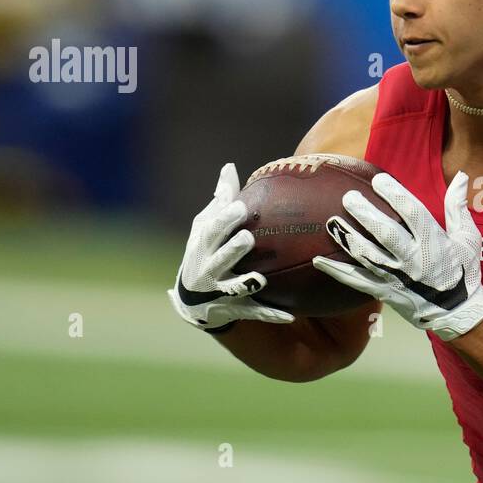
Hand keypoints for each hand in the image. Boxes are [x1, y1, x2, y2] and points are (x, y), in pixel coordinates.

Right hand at [166, 162, 295, 331]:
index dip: (224, 220)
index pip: (211, 230)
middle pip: (218, 259)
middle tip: (248, 239)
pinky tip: (290, 315)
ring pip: (233, 288)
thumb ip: (220, 200)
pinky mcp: (233, 310)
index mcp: (202, 245)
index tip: (240, 207)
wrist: (191, 299)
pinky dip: (270, 314)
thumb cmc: (205, 251)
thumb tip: (229, 167)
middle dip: (230, 250)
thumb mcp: (205, 226)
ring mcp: (219, 292)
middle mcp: (208, 269)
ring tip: (261, 279)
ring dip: (246, 284)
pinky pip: (254, 313)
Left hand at [312, 171, 482, 341]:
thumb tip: (461, 177)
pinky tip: (319, 260)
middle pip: (386, 233)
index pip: (413, 214)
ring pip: (368, 256)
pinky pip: (358, 281)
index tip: (379, 180)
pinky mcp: (385, 292)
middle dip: (366, 215)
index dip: (396, 196)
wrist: (456, 312)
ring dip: (348, 239)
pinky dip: (337, 271)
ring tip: (331, 222)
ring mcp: (397, 277)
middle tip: (349, 198)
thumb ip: (458, 208)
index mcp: (434, 243)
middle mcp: (414, 260)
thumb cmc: (463, 271)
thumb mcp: (468, 238)